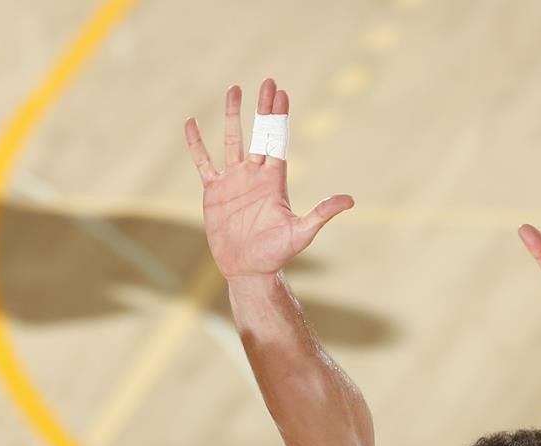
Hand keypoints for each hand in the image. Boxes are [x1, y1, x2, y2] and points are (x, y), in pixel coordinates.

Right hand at [184, 79, 352, 278]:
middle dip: (263, 108)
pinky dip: (196, 144)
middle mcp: (255, 174)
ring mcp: (234, 181)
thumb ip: (322, 214)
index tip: (281, 92)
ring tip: (234, 89)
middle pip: (260, 133)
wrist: (248, 270)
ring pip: (232, 140)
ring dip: (233, 115)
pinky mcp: (214, 192)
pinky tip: (191, 123)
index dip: (279, 116)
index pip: (278, 140)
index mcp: (275, 180)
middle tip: (268, 81)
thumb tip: (350, 200)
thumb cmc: (276, 254)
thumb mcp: (301, 233)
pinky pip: (204, 162)